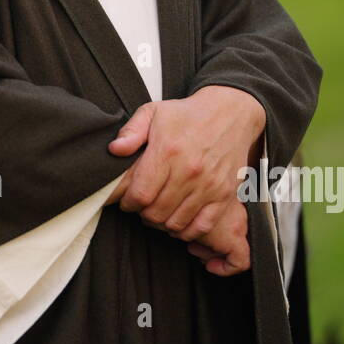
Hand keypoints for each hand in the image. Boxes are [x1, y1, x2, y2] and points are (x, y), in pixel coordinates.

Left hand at [105, 86, 263, 269]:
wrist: (229, 113)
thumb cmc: (186, 115)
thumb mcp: (153, 112)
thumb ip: (131, 131)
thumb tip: (114, 150)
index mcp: (168, 151)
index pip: (141, 194)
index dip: (129, 203)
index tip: (127, 200)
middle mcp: (190, 170)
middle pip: (156, 212)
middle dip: (143, 214)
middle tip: (142, 207)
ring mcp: (209, 185)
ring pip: (176, 222)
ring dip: (162, 223)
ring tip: (158, 212)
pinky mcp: (225, 194)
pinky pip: (202, 226)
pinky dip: (186, 231)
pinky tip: (178, 220)